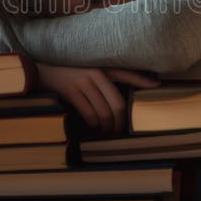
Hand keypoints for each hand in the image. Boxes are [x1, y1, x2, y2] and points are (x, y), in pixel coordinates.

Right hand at [36, 63, 159, 133]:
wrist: (43, 73)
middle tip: (119, 131)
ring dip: (106, 127)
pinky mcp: (72, 92)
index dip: (143, 82)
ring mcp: (84, 82)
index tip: (157, 88)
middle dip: (120, 121)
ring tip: (106, 131)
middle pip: (117, 103)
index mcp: (103, 68)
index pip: (128, 74)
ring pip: (103, 112)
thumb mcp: (88, 74)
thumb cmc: (70, 76)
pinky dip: (93, 125)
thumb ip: (104, 83)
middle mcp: (96, 73)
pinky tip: (93, 128)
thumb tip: (121, 103)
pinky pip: (89, 115)